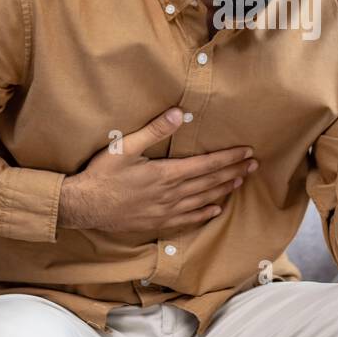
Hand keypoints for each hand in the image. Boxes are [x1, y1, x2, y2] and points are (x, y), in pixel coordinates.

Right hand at [58, 107, 256, 234]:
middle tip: (253, 166)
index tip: (246, 152)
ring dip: (223, 190)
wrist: (83, 206)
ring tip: (240, 182)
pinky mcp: (157, 223)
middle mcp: (171, 194)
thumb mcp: (125, 146)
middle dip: (234, 172)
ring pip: (203, 200)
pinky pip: (188, 219)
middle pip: (210, 182)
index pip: (206, 164)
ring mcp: (165, 211)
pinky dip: (204, 214)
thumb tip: (179, 113)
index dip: (228, 158)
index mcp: (166, 174)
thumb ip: (154, 130)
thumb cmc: (102, 175)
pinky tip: (215, 210)